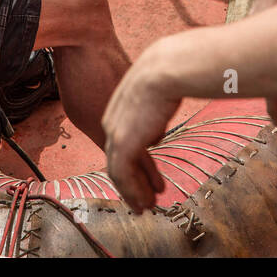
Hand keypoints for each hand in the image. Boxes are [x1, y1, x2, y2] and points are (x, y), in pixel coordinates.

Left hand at [103, 50, 180, 212]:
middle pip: (117, 160)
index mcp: (117, 110)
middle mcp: (111, 123)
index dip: (135, 163)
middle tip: (143, 198)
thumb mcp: (153, 95)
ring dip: (132, 192)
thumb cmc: (165, 73)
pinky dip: (132, 192)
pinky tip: (143, 203)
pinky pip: (123, 176)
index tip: (148, 177)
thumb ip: (151, 115)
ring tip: (144, 207)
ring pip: (118, 172)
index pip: (121, 143)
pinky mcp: (122, 144)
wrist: (163, 69)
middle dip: (132, 181)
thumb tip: (155, 135)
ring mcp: (115, 134)